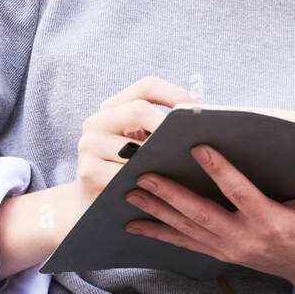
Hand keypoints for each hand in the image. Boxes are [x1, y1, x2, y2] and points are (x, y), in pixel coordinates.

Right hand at [72, 76, 196, 213]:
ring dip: (160, 155)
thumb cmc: (129, 171)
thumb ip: (163, 129)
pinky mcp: (88, 172)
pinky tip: (163, 188)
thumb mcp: (142, 144)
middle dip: (169, 124)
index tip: (202, 110)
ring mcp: (89, 145)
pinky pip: (125, 173)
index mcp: (114, 107)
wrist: (92, 206)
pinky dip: (146, 180)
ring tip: (184, 163)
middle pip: (138, 110)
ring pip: (133, 145)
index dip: (177, 94)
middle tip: (194, 137)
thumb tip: (207, 118)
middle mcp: (97, 121)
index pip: (147, 87)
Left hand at [124, 143, 294, 287]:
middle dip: (170, 195)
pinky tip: (135, 226)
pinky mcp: (220, 253)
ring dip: (157, 212)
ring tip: (132, 194)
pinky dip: (159, 234)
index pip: (239, 193)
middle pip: (201, 214)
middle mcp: (244, 237)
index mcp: (270, 221)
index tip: (199, 148)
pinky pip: (185, 243)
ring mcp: (229, 248)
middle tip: (144, 175)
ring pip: (187, 229)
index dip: (219, 170)